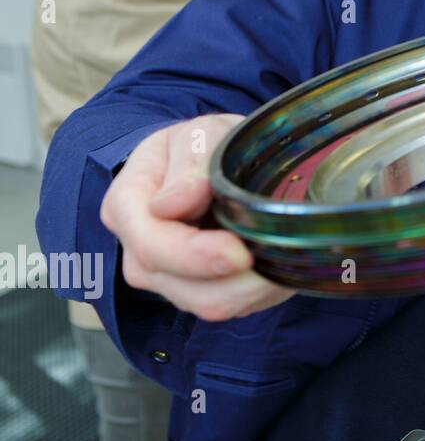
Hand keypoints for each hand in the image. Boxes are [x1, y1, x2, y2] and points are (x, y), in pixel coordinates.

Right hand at [99, 113, 295, 321]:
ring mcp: (168, 279)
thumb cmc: (204, 145)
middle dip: (233, 280)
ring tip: (283, 252)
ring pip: (210, 304)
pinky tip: (277, 260)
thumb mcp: (200, 134)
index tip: (240, 252)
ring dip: (252, 288)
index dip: (196, 255)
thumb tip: (170, 204)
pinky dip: (261, 290)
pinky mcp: (201, 293)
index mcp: (126, 206)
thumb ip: (189, 161)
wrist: (216, 161)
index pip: (152, 246)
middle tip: (278, 255)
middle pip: (183, 287)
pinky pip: (233, 306)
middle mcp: (138, 251)